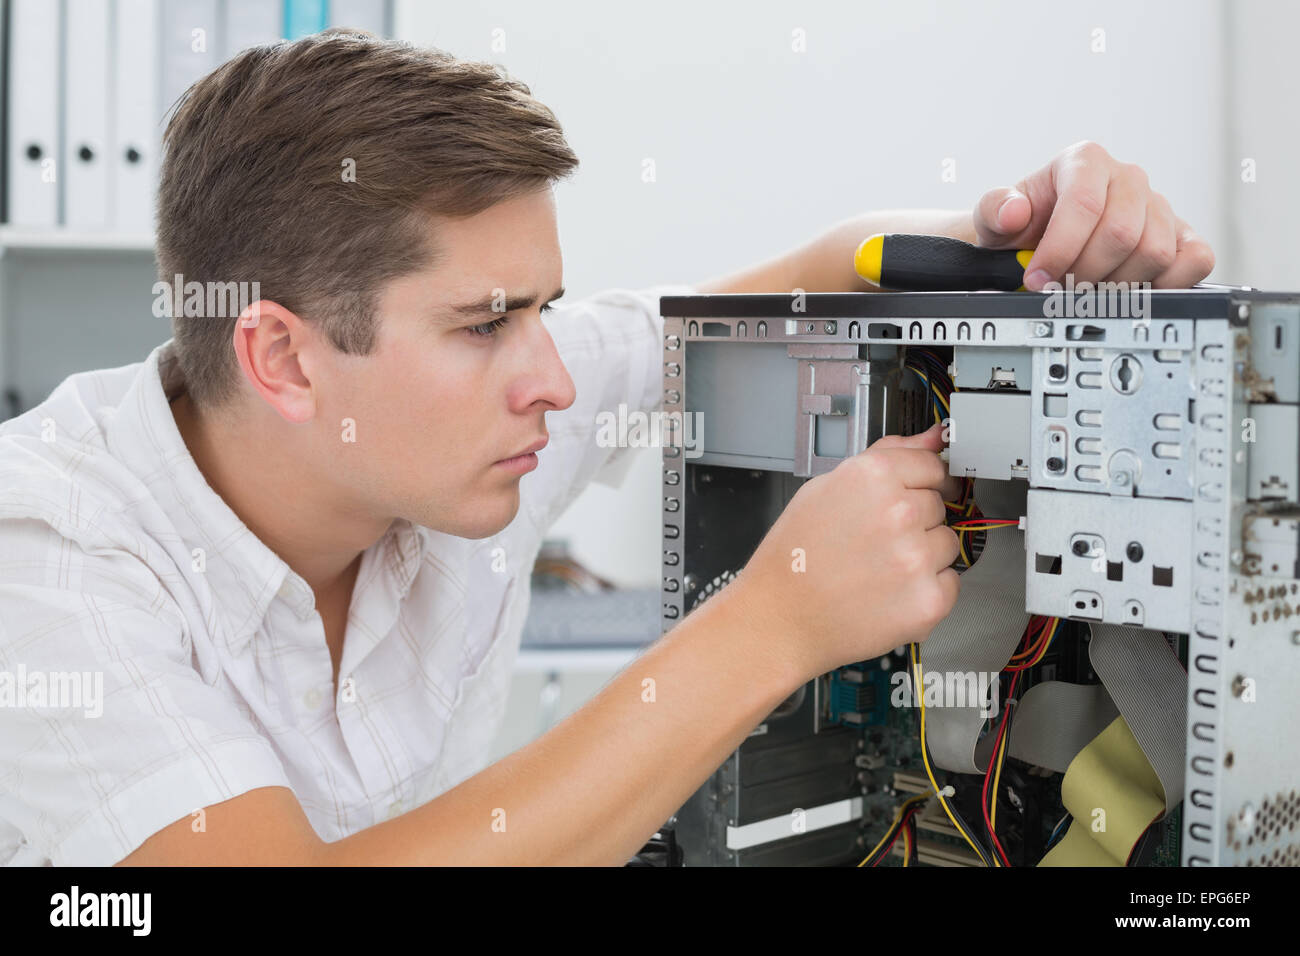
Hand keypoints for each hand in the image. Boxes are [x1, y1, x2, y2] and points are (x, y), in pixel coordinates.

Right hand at [729, 423, 959, 682]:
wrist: (778, 619)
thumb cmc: (794, 558)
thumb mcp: (824, 488)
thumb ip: (885, 456)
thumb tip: (931, 438)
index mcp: (872, 476)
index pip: (933, 464)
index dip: (923, 482)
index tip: (919, 493)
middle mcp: (899, 513)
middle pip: (940, 505)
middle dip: (916, 520)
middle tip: (875, 541)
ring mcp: (916, 559)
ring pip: (948, 543)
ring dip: (924, 554)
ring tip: (878, 568)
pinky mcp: (928, 601)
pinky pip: (950, 583)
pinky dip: (927, 589)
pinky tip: (889, 592)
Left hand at [972, 140, 1214, 290]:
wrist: (1040, 238)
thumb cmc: (1024, 225)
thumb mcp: (994, 216)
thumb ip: (994, 209)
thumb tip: (1014, 211)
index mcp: (1085, 162)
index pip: (1084, 205)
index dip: (1060, 251)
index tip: (1038, 280)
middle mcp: (1127, 178)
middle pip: (1121, 235)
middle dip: (1084, 274)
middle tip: (1060, 288)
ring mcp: (1158, 206)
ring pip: (1154, 252)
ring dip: (1115, 284)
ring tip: (1087, 287)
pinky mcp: (1181, 234)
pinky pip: (1195, 259)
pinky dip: (1166, 284)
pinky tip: (1130, 289)